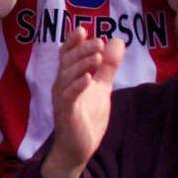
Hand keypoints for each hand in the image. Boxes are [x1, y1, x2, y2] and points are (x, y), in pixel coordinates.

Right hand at [45, 25, 123, 177]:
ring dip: (81, 65)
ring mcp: (62, 99)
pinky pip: (69, 97)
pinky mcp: (66, 113)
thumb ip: (107, 66)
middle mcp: (61, 85)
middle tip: (98, 41)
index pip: (67, 55)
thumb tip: (116, 41)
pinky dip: (77, 86)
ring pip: (67, 77)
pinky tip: (88, 79)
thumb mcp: (101, 87)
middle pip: (67, 62)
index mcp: (68, 78)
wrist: (78, 147)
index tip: (82, 29)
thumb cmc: (86, 116)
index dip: (73, 42)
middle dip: (82, 50)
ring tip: (96, 56)